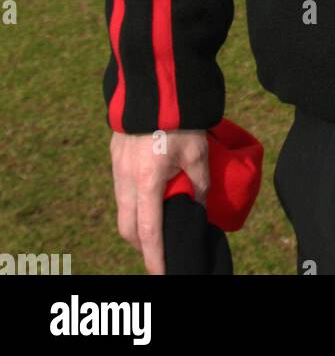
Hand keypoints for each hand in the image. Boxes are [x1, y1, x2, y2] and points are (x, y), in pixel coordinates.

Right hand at [109, 128, 209, 274]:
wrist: (154, 82)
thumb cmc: (180, 117)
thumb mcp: (198, 151)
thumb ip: (199, 182)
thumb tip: (197, 204)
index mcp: (147, 182)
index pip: (149, 232)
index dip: (155, 257)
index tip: (161, 274)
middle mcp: (126, 179)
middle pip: (128, 227)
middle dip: (142, 244)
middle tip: (160, 250)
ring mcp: (117, 166)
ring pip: (122, 208)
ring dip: (136, 221)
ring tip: (156, 222)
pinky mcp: (115, 153)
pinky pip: (120, 187)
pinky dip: (132, 200)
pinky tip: (148, 193)